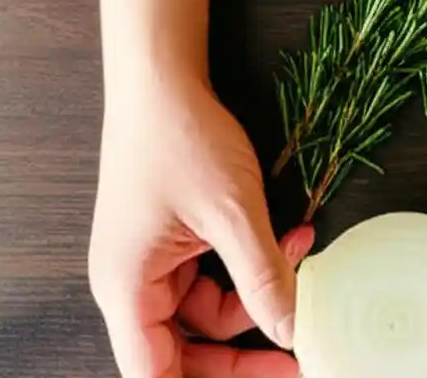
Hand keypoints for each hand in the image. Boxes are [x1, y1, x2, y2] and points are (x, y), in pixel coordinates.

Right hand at [89, 68, 314, 377]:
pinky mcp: (172, 241)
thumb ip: (262, 277)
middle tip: (296, 354)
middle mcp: (131, 282)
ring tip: (300, 258)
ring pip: (209, 311)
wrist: (162, 78)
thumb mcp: (232, 212)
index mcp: (126, 287)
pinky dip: (252, 264)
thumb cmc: (177, 135)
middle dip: (243, 350)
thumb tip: (291, 329)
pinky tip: (289, 239)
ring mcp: (152, 261)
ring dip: (259, 292)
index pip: (152, 372)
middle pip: (184, 349)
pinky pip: (214, 275)